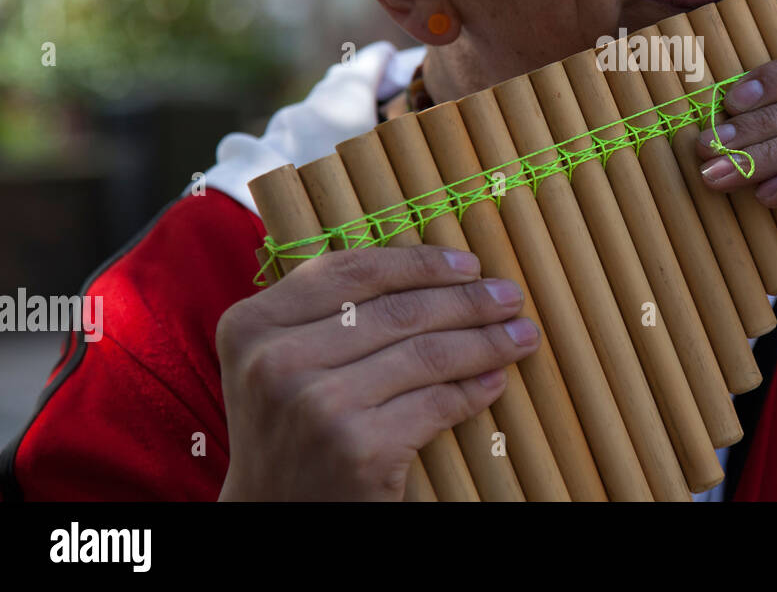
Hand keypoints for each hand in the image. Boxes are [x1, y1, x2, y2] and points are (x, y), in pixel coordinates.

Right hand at [215, 244, 537, 500]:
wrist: (276, 517)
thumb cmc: (291, 429)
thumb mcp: (285, 360)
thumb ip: (334, 310)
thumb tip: (441, 268)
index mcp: (253, 324)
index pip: (352, 272)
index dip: (419, 264)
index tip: (469, 264)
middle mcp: (277, 361)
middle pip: (399, 311)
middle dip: (468, 301)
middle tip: (510, 298)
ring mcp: (317, 406)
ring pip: (426, 354)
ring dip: (486, 342)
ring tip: (521, 335)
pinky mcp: (359, 449)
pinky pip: (436, 404)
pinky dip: (473, 390)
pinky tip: (495, 381)